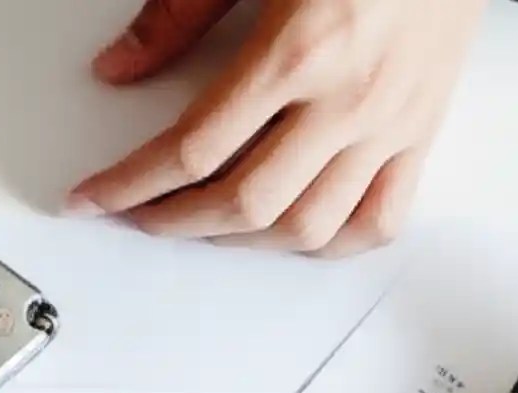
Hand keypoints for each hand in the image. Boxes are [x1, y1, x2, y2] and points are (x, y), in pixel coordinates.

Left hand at [67, 0, 485, 257]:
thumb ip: (177, 15)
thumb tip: (119, 68)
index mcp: (298, 50)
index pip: (193, 150)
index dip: (130, 184)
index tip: (94, 198)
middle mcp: (349, 98)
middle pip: (244, 202)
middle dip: (174, 222)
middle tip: (138, 216)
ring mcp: (391, 122)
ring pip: (308, 227)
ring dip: (242, 242)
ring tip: (203, 228)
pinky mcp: (423, 131)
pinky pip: (380, 219)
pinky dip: (330, 243)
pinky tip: (290, 235)